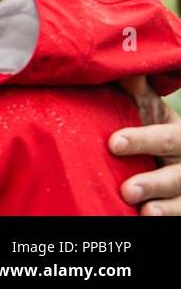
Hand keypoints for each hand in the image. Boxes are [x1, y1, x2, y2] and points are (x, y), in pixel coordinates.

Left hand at [111, 76, 180, 214]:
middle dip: (153, 182)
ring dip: (165, 206)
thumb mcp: (150, 112)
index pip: (165, 137)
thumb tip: (126, 71)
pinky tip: (149, 217)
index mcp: (179, 134)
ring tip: (144, 210)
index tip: (113, 143)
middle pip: (176, 175)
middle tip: (127, 190)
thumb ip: (139, 95)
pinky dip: (169, 216)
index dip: (141, 141)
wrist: (168, 154)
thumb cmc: (153, 131)